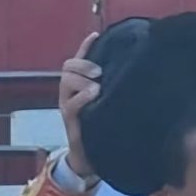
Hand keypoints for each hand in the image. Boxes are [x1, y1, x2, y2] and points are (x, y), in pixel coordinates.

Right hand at [60, 33, 100, 180]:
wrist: (88, 159)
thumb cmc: (99, 128)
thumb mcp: (105, 104)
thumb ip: (110, 87)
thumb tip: (129, 69)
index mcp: (77, 86)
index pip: (76, 59)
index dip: (85, 47)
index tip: (97, 36)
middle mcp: (69, 92)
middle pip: (68, 67)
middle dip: (83, 65)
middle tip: (99, 71)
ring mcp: (67, 106)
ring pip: (67, 81)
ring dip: (82, 79)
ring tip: (97, 85)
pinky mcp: (70, 121)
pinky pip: (72, 104)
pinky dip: (82, 97)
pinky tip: (94, 95)